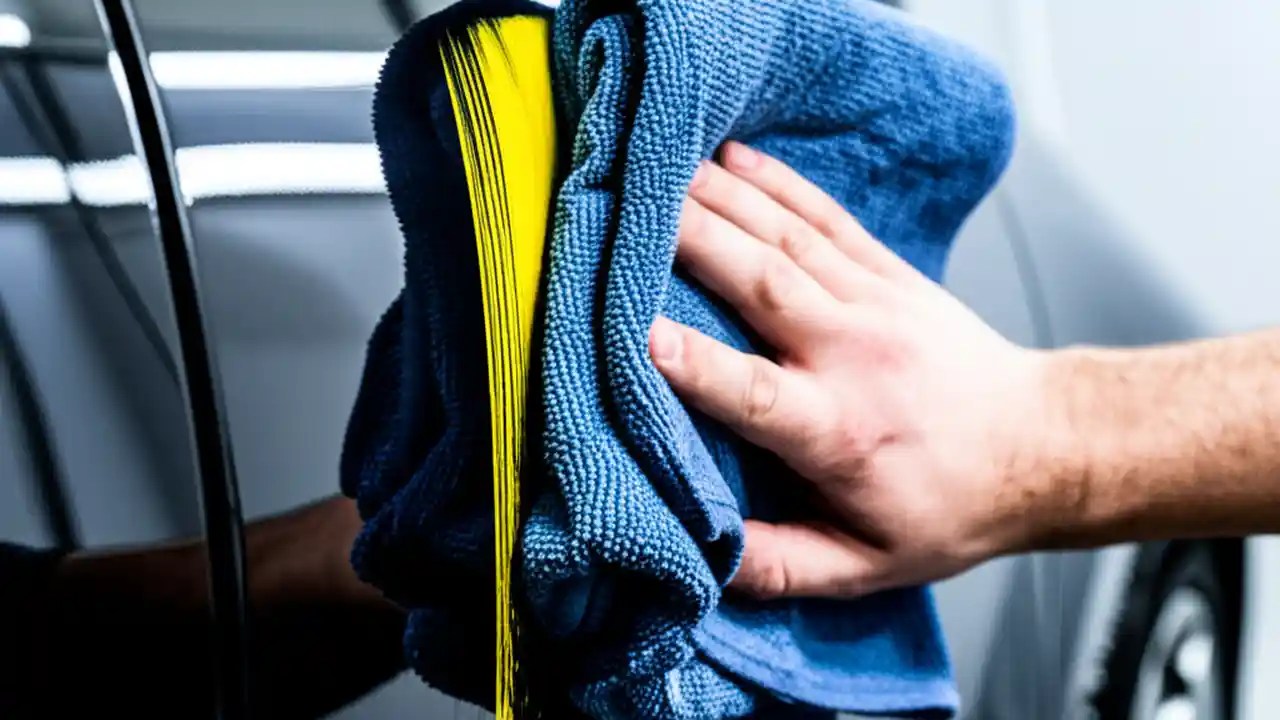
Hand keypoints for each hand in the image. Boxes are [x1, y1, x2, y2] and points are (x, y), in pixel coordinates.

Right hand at [650, 142, 1060, 599]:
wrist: (1039, 448)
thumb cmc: (946, 509)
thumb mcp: (868, 567)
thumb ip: (782, 567)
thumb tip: (704, 561)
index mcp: (840, 433)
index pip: (758, 393)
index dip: (698, 365)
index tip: (641, 334)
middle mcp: (853, 356)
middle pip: (763, 286)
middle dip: (691, 243)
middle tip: (627, 211)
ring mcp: (874, 304)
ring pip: (786, 239)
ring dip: (719, 200)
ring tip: (659, 169)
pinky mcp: (888, 275)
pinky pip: (825, 218)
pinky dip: (775, 183)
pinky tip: (730, 156)